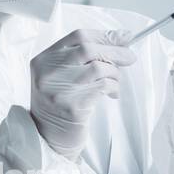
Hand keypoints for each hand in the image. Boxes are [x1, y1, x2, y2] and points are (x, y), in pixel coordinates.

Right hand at [30, 29, 135, 159]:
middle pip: (88, 49)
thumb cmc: (61, 103)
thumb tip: (121, 38)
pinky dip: (113, 87)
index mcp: (43, 60)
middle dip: (115, 51)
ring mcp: (58, 90)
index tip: (124, 37)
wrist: (49, 137)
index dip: (104, 35)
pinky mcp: (72, 107)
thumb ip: (85, 57)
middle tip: (130, 57)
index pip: (78, 36)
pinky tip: (112, 93)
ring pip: (97, 67)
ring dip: (114, 73)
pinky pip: (101, 87)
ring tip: (115, 81)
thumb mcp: (64, 75)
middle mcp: (47, 73)